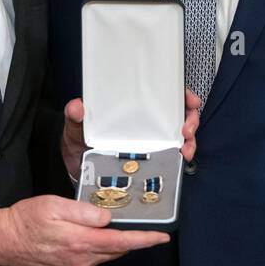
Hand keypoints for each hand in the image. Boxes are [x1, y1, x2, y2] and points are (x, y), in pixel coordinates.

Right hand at [0, 195, 169, 265]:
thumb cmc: (24, 220)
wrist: (2, 241)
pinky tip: (88, 235)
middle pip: (116, 250)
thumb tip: (106, 217)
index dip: (144, 240)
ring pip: (105, 254)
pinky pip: (92, 259)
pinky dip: (97, 247)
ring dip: (112, 242)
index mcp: (79, 241)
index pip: (121, 243)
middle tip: (139, 223)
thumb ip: (84, 211)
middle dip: (130, 238)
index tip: (161, 237)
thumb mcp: (54, 205)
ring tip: (107, 225)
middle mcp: (80, 259)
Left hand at [62, 88, 200, 179]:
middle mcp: (144, 123)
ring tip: (185, 148)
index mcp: (131, 109)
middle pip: (177, 115)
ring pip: (179, 136)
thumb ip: (75, 117)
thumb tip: (77, 107)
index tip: (187, 98)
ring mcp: (150, 141)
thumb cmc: (80, 143)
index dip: (179, 94)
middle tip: (186, 129)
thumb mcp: (75, 128)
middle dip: (190, 119)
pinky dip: (180, 157)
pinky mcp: (152, 159)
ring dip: (189, 141)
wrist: (79, 171)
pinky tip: (180, 159)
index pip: (160, 95)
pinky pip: (171, 156)